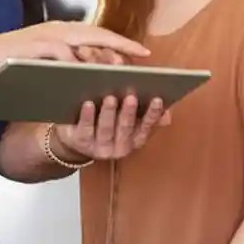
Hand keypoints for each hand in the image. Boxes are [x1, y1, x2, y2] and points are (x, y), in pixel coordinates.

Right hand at [0, 21, 148, 75]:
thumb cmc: (13, 62)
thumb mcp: (46, 62)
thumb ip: (67, 64)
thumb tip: (93, 76)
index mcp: (63, 32)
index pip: (100, 34)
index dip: (122, 43)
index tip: (144, 53)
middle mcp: (59, 29)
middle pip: (99, 35)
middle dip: (122, 47)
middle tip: (141, 59)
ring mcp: (48, 35)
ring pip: (84, 42)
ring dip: (103, 57)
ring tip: (122, 71)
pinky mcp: (36, 45)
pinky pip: (62, 53)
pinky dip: (76, 63)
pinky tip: (88, 76)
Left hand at [53, 94, 171, 160]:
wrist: (75, 139)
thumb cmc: (106, 120)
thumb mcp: (126, 115)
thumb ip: (144, 110)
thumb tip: (167, 115)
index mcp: (134, 139)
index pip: (146, 127)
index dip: (153, 114)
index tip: (157, 98)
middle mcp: (119, 147)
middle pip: (125, 129)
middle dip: (129, 113)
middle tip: (131, 96)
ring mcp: (99, 148)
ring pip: (106, 130)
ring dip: (109, 114)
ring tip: (110, 97)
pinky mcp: (80, 143)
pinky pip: (85, 130)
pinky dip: (87, 116)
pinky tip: (89, 103)